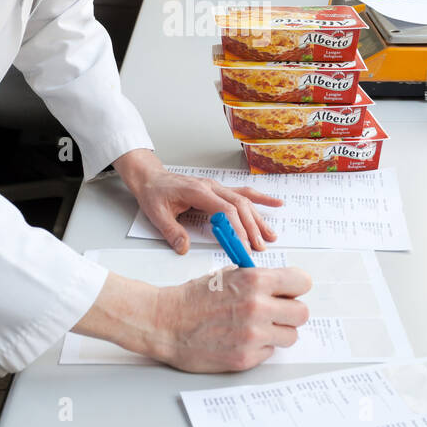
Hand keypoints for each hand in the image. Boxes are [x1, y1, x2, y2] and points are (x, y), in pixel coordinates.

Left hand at [138, 167, 283, 254]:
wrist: (152, 178)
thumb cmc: (155, 193)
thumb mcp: (157, 214)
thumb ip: (171, 231)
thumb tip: (183, 247)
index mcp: (198, 191)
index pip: (225, 210)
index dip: (237, 228)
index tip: (243, 245)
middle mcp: (211, 187)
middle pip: (239, 206)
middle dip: (251, 227)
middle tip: (259, 247)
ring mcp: (217, 188)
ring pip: (244, 201)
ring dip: (258, 219)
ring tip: (270, 236)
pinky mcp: (219, 191)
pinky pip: (243, 194)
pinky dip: (260, 199)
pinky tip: (275, 204)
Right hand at [153, 266, 311, 371]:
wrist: (166, 323)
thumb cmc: (193, 299)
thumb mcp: (228, 276)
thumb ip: (258, 280)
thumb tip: (281, 287)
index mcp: (255, 281)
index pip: (302, 282)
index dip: (296, 287)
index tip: (290, 291)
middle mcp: (258, 308)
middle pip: (302, 313)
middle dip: (290, 312)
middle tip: (276, 312)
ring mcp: (253, 336)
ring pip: (290, 336)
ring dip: (277, 332)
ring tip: (256, 327)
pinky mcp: (245, 358)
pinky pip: (269, 352)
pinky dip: (259, 347)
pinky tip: (240, 339)